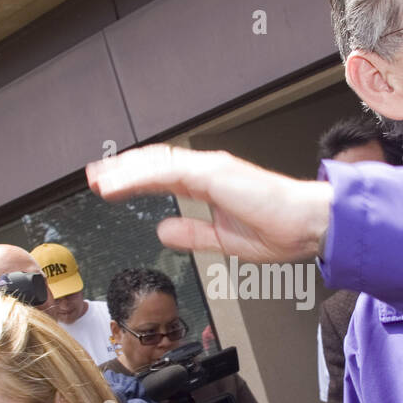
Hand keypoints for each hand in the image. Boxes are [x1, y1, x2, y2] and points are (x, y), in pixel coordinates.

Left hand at [87, 145, 331, 262]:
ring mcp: (209, 169)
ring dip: (123, 171)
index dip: (134, 181)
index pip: (162, 176)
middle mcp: (207, 170)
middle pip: (153, 165)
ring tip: (97, 181)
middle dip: (120, 171)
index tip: (109, 188)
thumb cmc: (281, 231)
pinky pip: (168, 171)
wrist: (308, 226)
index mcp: (209, 184)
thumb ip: (192, 232)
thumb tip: (163, 231)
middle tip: (93, 178)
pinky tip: (118, 185)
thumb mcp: (222, 239)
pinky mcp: (213, 173)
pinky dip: (139, 176)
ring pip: (155, 164)